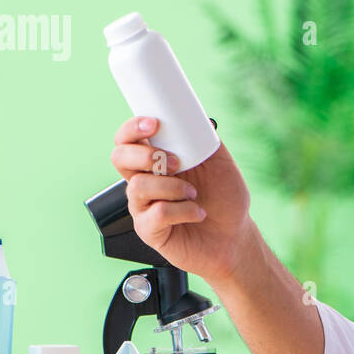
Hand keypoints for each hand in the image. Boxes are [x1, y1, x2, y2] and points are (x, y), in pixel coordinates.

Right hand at [110, 117, 251, 286]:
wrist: (234, 236)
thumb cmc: (224, 199)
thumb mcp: (220, 161)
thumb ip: (204, 139)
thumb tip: (195, 118)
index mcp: (156, 160)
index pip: (128, 138)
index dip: (133, 128)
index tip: (154, 124)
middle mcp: (145, 181)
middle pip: (119, 157)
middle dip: (145, 156)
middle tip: (176, 163)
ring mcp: (143, 206)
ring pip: (138, 186)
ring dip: (172, 187)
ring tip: (193, 194)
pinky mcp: (149, 230)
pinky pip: (156, 214)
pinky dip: (182, 210)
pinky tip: (197, 213)